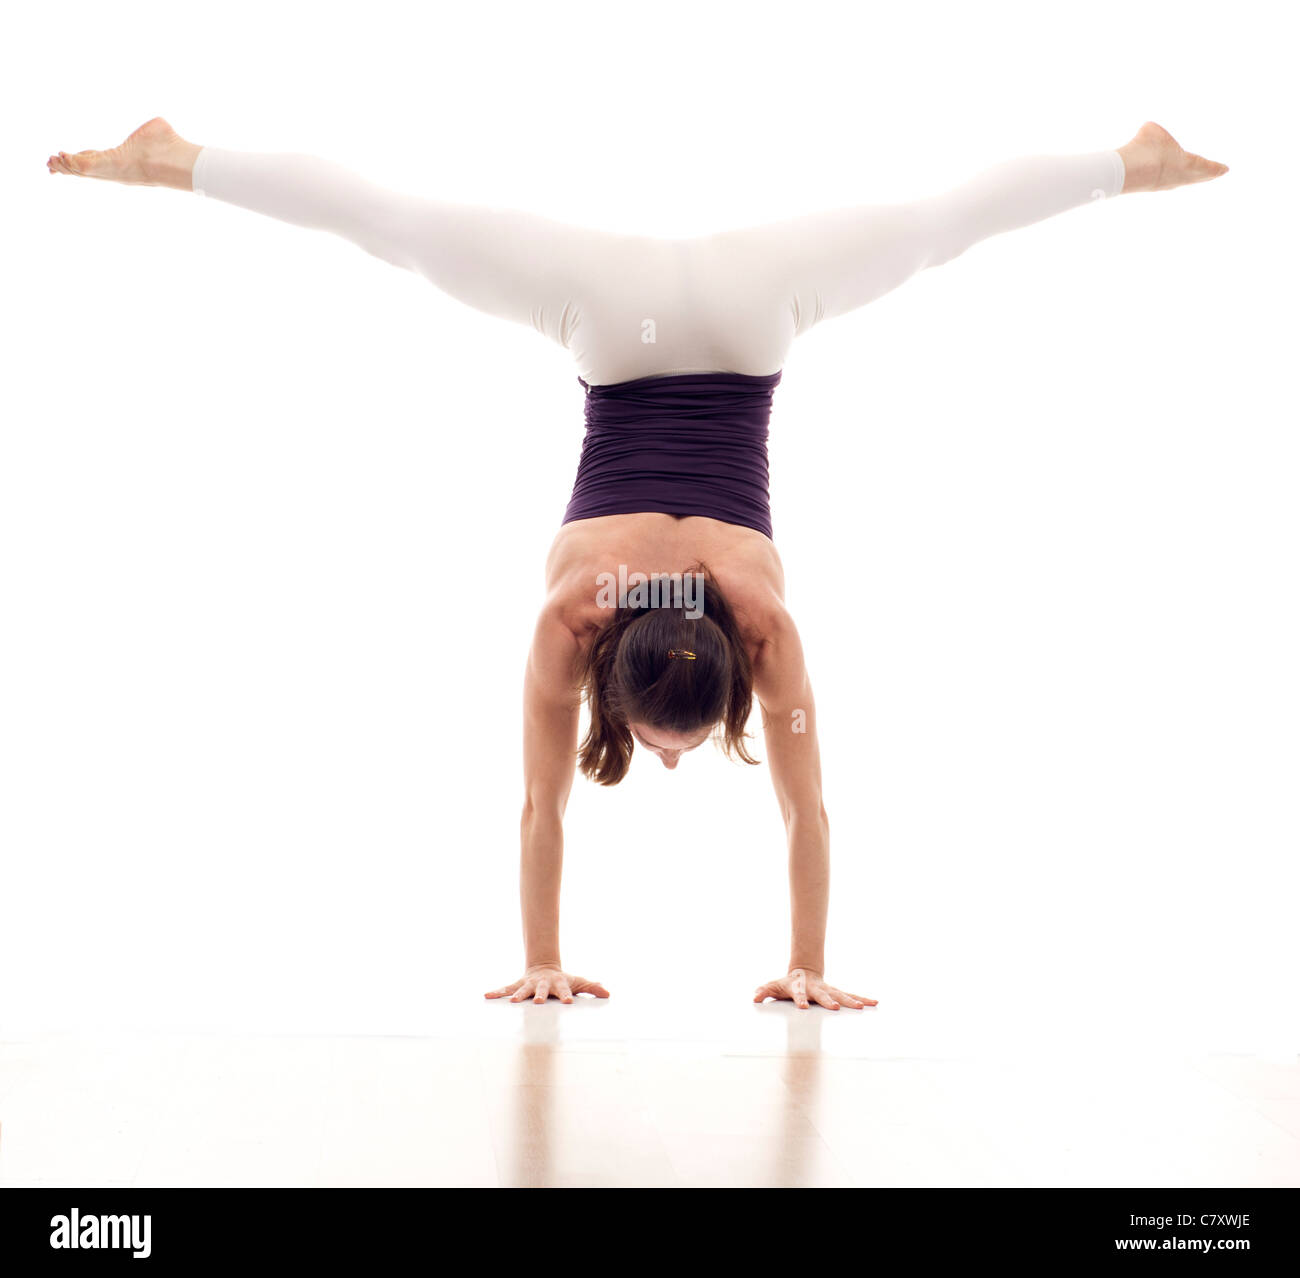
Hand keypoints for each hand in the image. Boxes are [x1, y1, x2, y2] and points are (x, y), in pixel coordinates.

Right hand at [484, 965, 609, 1004]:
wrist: (545, 967)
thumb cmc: (564, 980)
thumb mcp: (579, 982)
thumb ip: (592, 987)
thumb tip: (607, 993)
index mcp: (558, 984)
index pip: (564, 991)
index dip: (567, 996)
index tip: (569, 1003)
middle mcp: (542, 984)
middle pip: (541, 990)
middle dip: (539, 996)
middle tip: (538, 1002)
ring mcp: (529, 984)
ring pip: (522, 990)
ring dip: (518, 996)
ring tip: (512, 1002)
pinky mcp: (518, 985)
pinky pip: (506, 988)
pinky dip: (497, 991)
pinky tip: (487, 995)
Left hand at [754, 968, 876, 1010]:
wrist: (803, 970)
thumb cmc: (787, 982)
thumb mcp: (773, 985)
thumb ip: (764, 991)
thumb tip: (754, 998)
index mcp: (800, 987)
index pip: (798, 993)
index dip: (800, 999)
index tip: (803, 1007)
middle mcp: (816, 987)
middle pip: (823, 994)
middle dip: (829, 1001)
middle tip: (836, 1008)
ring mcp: (828, 989)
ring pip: (841, 994)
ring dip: (851, 1001)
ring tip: (862, 1007)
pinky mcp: (836, 992)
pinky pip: (850, 995)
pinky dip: (862, 998)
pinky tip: (874, 1003)